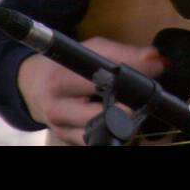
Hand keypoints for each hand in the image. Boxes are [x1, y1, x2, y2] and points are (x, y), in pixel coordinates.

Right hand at [17, 37, 166, 145]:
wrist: (32, 86)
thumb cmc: (65, 65)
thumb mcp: (90, 49)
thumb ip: (123, 53)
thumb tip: (157, 59)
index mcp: (61, 78)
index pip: (100, 78)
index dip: (131, 75)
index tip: (154, 70)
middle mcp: (57, 107)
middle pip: (103, 113)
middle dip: (130, 105)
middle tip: (144, 95)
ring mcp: (61, 129)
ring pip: (103, 131)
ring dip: (124, 121)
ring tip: (131, 107)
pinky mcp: (67, 140)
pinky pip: (96, 140)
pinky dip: (112, 130)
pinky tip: (116, 118)